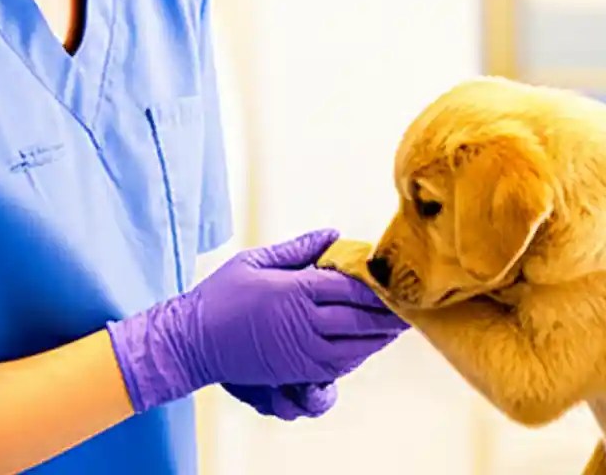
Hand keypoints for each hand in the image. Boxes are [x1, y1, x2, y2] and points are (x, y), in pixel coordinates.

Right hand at [106, 230, 405, 412]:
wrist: (192, 342)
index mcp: (296, 290)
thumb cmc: (220, 297)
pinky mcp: (296, 370)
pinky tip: (366, 346)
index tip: (396, 280)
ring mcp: (302, 350)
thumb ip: (299, 249)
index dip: (377, 286)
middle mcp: (304, 322)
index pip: (350, 287)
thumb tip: (333, 235)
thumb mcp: (256, 260)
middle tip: (412, 305)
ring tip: (396, 327)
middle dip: (388, 313)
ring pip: (355, 346)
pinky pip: (338, 365)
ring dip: (378, 338)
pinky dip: (357, 355)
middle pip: (361, 318)